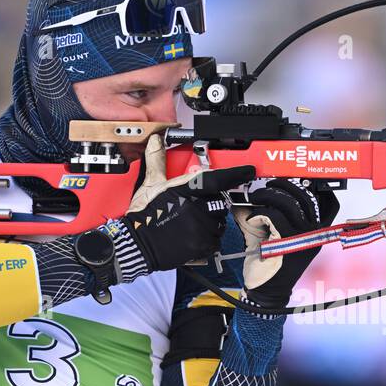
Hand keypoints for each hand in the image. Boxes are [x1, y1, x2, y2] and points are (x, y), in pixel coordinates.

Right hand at [125, 133, 253, 271]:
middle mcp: (198, 207)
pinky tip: (193, 235)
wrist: (137, 243)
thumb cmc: (144, 214)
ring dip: (211, 221)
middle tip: (195, 206)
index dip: (236, 174)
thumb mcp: (150, 184)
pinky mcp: (202, 244)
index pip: (218, 178)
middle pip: (220, 200)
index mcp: (187, 189)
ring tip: (192, 222)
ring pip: (219, 221)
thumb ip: (158, 161)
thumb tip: (156, 141)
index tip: (248, 171)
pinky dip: (208, 238)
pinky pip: (215, 239)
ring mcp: (201, 227)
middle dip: (212, 202)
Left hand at [232, 179, 339, 308]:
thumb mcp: (279, 236)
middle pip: (307, 197)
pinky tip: (252, 218)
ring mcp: (302, 239)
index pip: (330, 204)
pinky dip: (260, 213)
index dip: (319, 188)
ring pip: (289, 204)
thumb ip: (280, 214)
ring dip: (268, 195)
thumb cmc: (270, 262)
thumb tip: (266, 190)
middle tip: (269, 186)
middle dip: (285, 185)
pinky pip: (274, 217)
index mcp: (317, 232)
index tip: (300, 179)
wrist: (266, 291)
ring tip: (256, 198)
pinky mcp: (286, 243)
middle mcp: (314, 235)